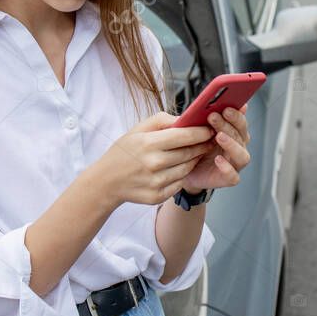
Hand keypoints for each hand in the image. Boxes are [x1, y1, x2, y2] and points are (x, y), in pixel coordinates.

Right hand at [92, 111, 214, 205]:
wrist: (106, 181)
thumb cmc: (124, 151)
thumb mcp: (137, 129)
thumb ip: (161, 120)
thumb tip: (185, 119)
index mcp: (148, 143)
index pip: (183, 136)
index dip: (200, 132)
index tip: (209, 129)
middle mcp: (153, 164)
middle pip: (189, 153)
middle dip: (202, 145)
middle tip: (210, 140)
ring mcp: (156, 182)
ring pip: (187, 169)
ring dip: (194, 160)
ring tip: (196, 152)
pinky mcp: (158, 196)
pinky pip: (180, 183)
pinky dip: (183, 175)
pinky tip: (181, 168)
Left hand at [181, 103, 251, 192]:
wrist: (182, 169)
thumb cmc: (191, 146)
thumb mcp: (193, 129)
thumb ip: (201, 117)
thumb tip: (207, 104)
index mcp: (232, 132)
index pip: (240, 121)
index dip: (236, 114)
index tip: (226, 107)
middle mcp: (237, 147)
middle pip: (241, 135)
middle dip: (228, 124)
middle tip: (213, 116)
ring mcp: (235, 164)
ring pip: (242, 155)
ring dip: (232, 144)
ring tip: (219, 136)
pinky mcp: (228, 179)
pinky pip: (233, 176)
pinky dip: (227, 168)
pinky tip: (218, 159)